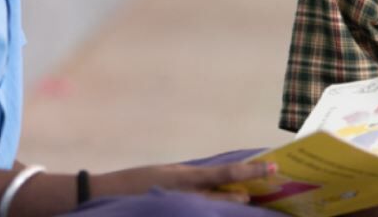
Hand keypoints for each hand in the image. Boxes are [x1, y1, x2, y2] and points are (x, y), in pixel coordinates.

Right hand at [92, 160, 275, 203]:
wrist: (105, 196)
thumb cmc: (137, 182)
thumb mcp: (168, 174)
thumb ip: (194, 179)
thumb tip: (220, 179)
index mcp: (186, 177)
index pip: (226, 173)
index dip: (251, 170)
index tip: (272, 166)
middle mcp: (186, 194)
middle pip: (226, 196)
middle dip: (245, 194)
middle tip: (269, 187)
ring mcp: (180, 207)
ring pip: (215, 210)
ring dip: (231, 205)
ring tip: (248, 202)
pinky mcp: (172, 212)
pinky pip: (200, 215)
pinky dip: (212, 214)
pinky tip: (218, 213)